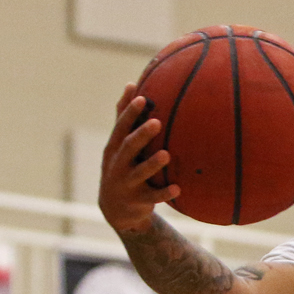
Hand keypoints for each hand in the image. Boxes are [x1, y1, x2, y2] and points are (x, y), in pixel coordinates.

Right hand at [100, 83, 178, 234]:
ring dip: (152, 164)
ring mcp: (127, 184)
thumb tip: (131, 84)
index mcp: (114, 148)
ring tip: (166, 154)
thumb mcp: (118, 144)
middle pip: (128, 147)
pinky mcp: (138, 202)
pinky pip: (153, 198)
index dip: (130, 113)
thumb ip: (124, 118)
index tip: (142, 98)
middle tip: (157, 122)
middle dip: (141, 135)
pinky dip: (164, 194)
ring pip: (140, 174)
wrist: (115, 209)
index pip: (121, 127)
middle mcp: (118, 164)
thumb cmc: (122, 166)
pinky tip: (179, 189)